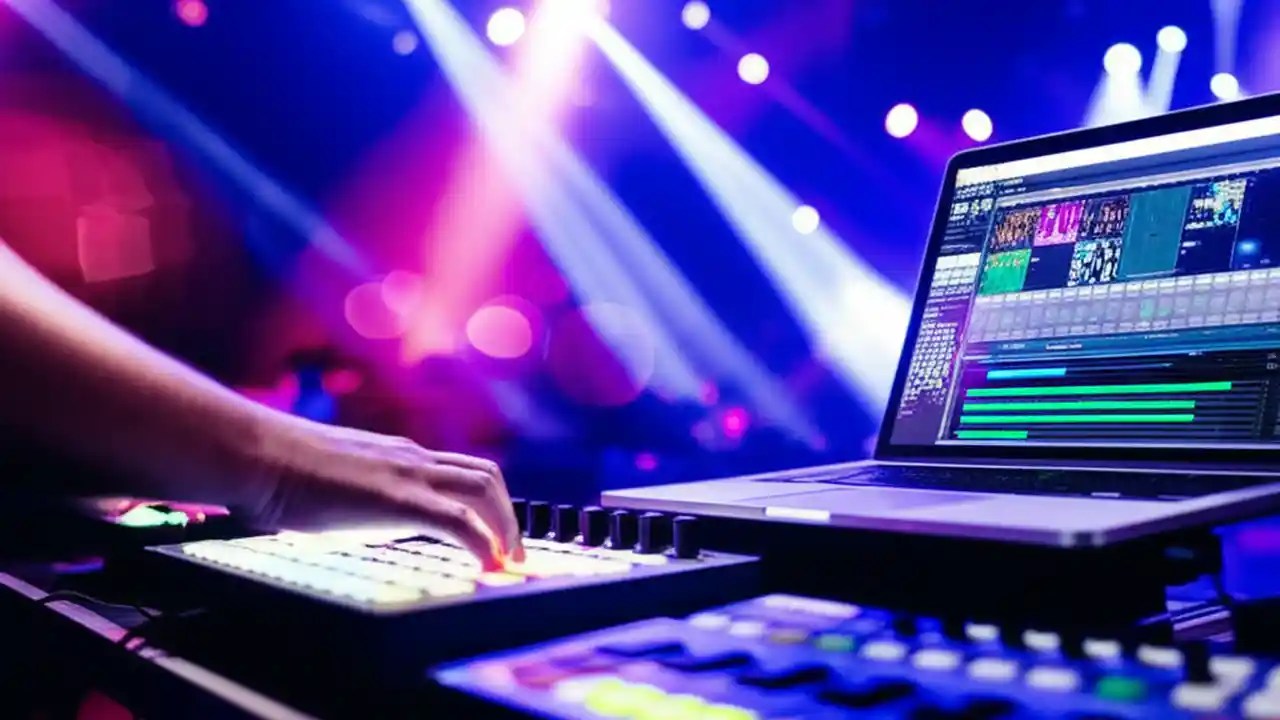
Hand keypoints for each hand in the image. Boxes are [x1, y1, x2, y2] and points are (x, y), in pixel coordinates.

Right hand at [246, 414, 524, 569]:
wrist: (256, 453)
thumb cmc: (274, 469)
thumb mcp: (328, 480)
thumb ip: (350, 494)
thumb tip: (346, 516)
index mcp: (395, 454)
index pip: (457, 470)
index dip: (483, 501)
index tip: (492, 532)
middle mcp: (410, 458)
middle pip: (484, 476)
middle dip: (507, 514)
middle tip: (511, 551)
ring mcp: (408, 474)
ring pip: (484, 490)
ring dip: (504, 526)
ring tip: (507, 560)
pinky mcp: (399, 499)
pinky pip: (458, 521)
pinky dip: (482, 542)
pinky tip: (487, 565)